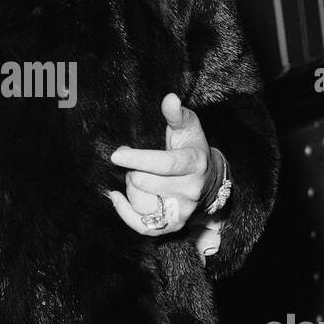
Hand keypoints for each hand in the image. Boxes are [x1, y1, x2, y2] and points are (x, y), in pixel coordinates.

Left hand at [107, 92, 216, 236]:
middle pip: (144, 182)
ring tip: (136, 176)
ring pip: (140, 202)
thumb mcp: (188, 128)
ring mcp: (182, 210)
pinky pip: (142, 225)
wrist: (208, 180)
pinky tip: (115, 197)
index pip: (164, 164)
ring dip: (130, 188)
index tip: (116, 154)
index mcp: (194, 164)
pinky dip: (124, 212)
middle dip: (132, 170)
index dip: (138, 159)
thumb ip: (177, 114)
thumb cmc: (191, 148)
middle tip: (134, 162)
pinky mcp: (171, 225)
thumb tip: (170, 98)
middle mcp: (190, 190)